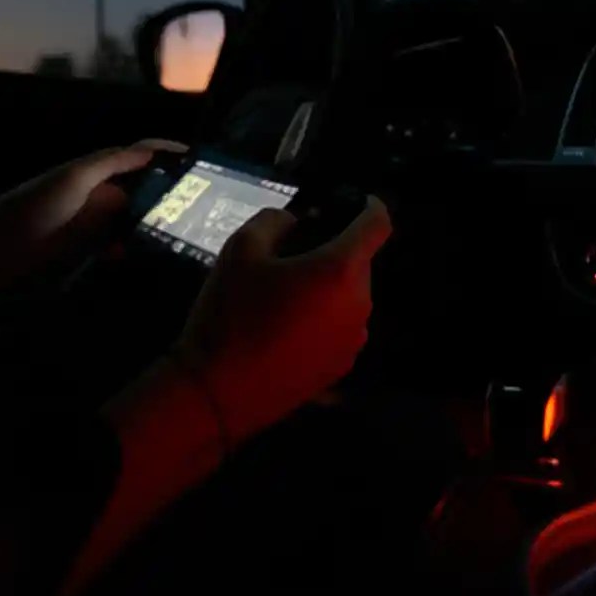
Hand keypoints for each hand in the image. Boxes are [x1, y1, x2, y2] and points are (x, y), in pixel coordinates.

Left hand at [30, 139, 187, 246]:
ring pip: (135, 216)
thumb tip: (151, 153)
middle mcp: (100, 191)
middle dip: (170, 189)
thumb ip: (111, 164)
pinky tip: (154, 254)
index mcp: (97, 169)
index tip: (200, 161)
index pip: (139, 154)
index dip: (167, 152)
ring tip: (190, 229)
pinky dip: (136, 245)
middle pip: (141, 185)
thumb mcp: (76, 179)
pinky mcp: (90, 247)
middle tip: (207, 201)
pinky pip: (121, 243)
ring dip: (157, 220)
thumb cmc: (36, 207)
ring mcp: (96, 220)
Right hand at [174, 197, 392, 445]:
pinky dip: (324, 319)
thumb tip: (294, 222)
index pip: (378, 224)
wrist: (218, 392)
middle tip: (292, 256)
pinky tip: (286, 330)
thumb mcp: (240, 250)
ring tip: (285, 298)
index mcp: (341, 270)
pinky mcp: (341, 367)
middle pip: (359, 263)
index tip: (353, 202)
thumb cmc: (230, 315)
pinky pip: (340, 328)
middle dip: (333, 252)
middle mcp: (359, 305)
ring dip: (328, 289)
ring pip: (349, 297)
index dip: (369, 206)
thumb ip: (274, 221)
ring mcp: (354, 341)